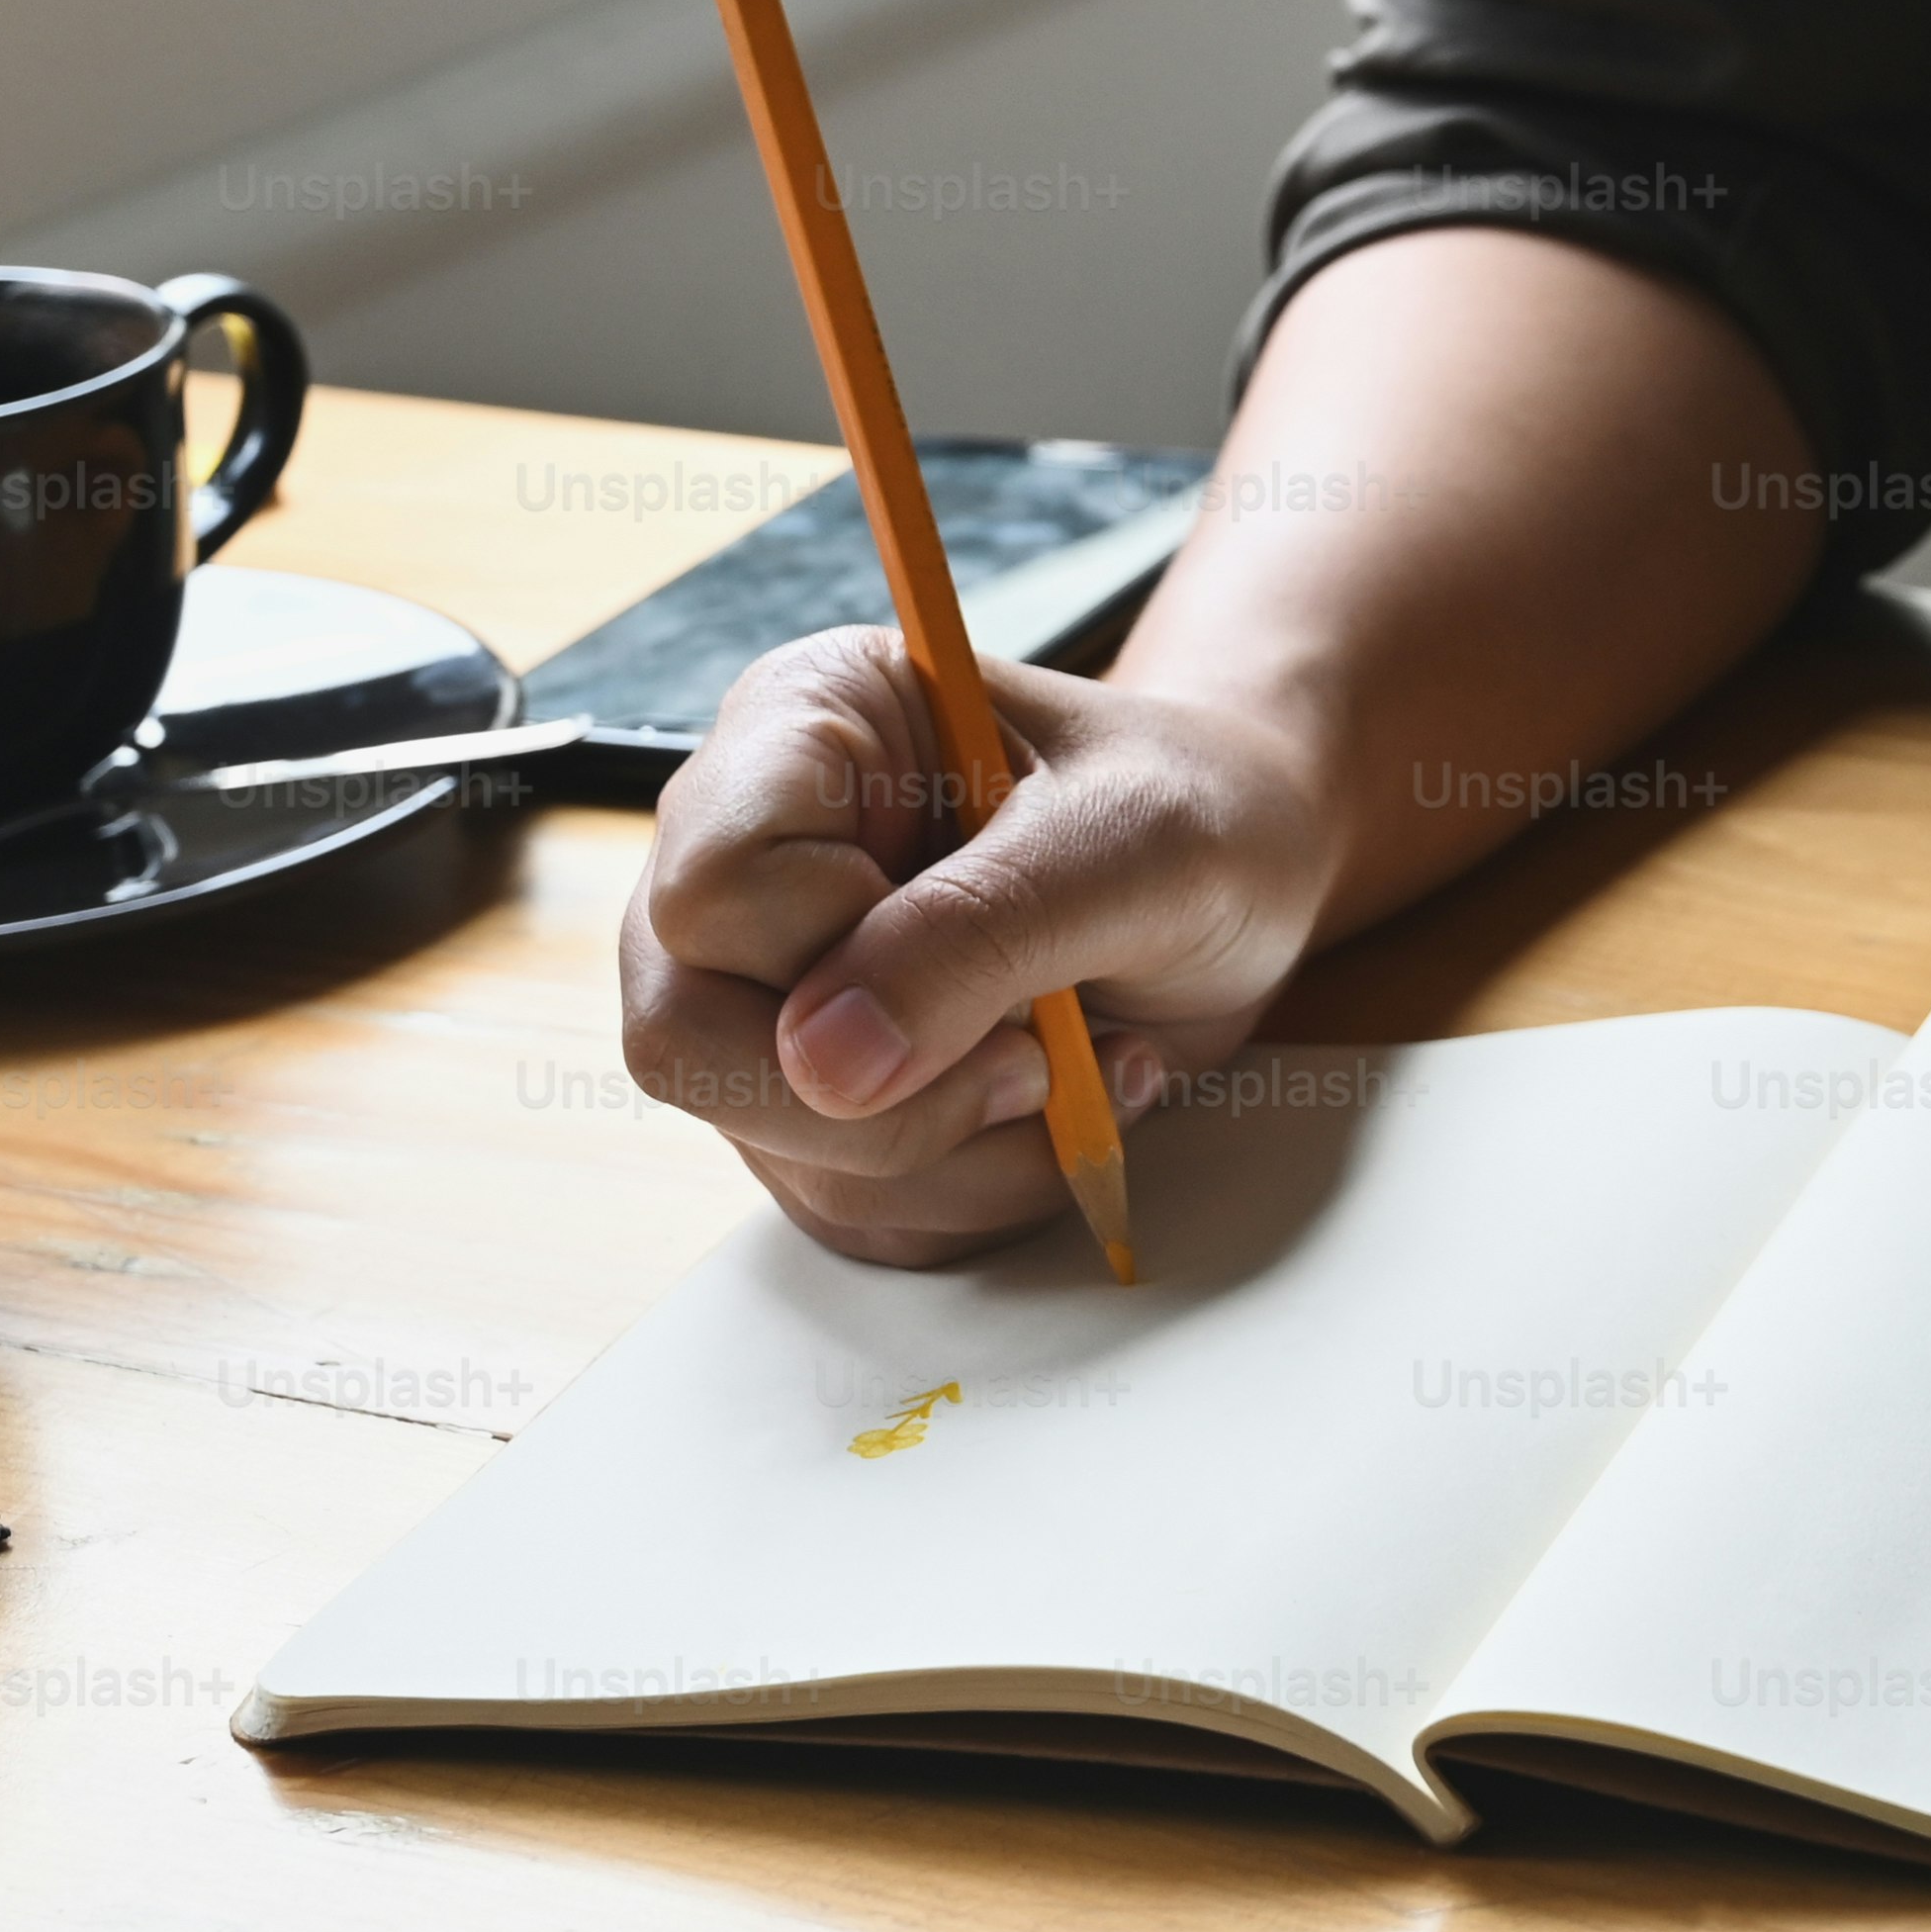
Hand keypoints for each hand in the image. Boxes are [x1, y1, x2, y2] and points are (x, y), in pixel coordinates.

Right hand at [616, 630, 1335, 1265]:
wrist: (1243, 873)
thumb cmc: (1200, 810)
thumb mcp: (1132, 844)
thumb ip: (980, 932)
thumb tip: (822, 1064)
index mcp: (797, 728)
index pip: (708, 891)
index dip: (840, 954)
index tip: (996, 949)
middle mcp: (742, 859)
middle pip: (687, 1039)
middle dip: (892, 1095)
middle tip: (1040, 1056)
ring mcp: (760, 988)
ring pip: (770, 1146)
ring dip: (960, 1151)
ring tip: (1078, 1067)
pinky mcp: (810, 1094)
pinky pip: (841, 1204)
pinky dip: (971, 1187)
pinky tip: (1054, 1108)